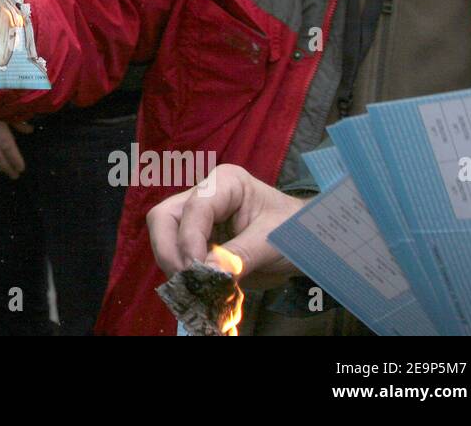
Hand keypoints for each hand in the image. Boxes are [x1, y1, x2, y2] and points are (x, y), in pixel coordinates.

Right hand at [146, 164, 305, 289]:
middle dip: (170, 251)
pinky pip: (175, 253)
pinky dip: (182, 272)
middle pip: (164, 217)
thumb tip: (207, 272)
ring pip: (163, 235)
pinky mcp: (195, 237)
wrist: (307, 242)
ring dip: (174, 264)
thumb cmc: (295, 232)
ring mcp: (196, 216)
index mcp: (226, 183)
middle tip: (188, 282)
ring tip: (196, 288)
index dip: (190, 240)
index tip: (198, 272)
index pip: (194, 208)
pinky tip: (199, 288)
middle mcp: (204, 194)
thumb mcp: (273, 242)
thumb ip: (240, 256)